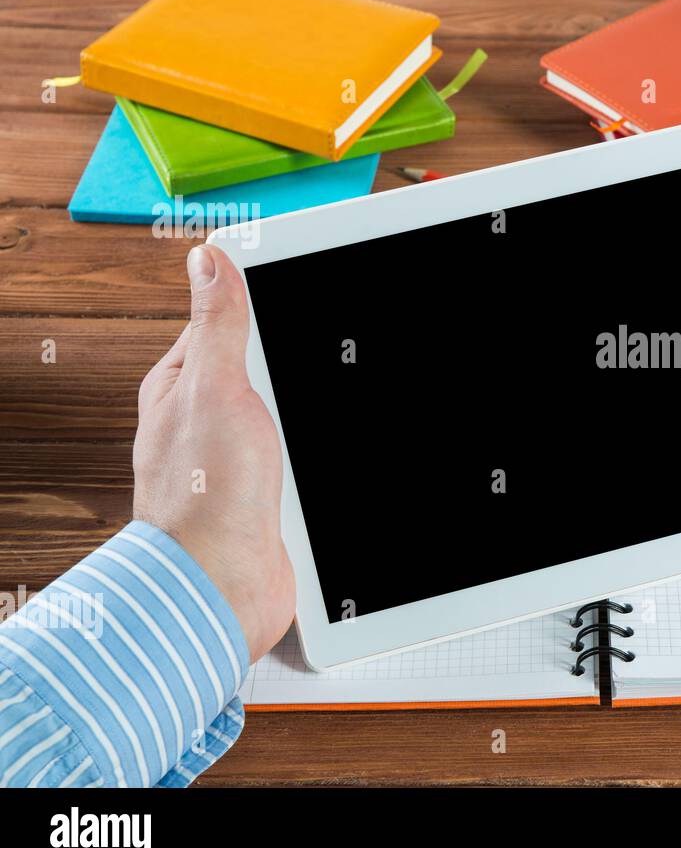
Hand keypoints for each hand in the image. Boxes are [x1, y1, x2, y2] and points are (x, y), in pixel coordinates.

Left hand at [132, 244, 294, 661]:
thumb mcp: (216, 390)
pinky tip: (330, 459)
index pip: (224, 324)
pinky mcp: (267, 497)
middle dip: (297, 366)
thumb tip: (210, 259)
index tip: (302, 287)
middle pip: (264, 369)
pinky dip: (319, 460)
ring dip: (310, 420)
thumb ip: (219, 326)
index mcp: (182, 386)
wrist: (223, 589)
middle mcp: (206, 422)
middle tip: (329, 360)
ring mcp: (238, 461)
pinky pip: (302, 462)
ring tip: (325, 418)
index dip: (262, 305)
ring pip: (289, 418)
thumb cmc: (205, 498)